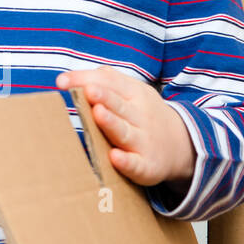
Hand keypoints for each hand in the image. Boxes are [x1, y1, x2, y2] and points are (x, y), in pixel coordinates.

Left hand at [54, 66, 195, 188]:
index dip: (85, 79)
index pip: (109, 82)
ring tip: (98, 114)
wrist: (181, 145)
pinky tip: (114, 157)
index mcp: (134, 94)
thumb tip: (74, 77)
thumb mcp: (133, 92)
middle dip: (103, 97)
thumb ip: (107, 82)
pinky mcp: (146, 165)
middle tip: (88, 90)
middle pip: (118, 105)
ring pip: (125, 132)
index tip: (61, 81)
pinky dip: (126, 161)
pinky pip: (136, 164)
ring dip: (111, 123)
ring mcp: (144, 141)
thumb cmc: (143, 114)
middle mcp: (140, 116)